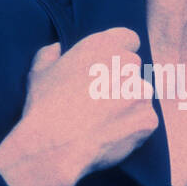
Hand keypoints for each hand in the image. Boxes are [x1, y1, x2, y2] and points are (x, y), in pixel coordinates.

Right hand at [0, 28, 158, 185]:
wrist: (54, 145)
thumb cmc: (44, 107)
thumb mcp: (39, 71)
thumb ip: (52, 52)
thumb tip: (58, 48)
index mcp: (103, 45)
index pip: (129, 40)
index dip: (120, 54)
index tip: (109, 70)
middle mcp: (127, 63)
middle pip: (133, 70)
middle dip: (121, 83)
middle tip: (100, 102)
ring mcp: (141, 91)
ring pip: (140, 97)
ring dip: (129, 106)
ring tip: (103, 122)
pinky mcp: (148, 119)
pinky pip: (144, 122)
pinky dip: (132, 130)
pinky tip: (110, 136)